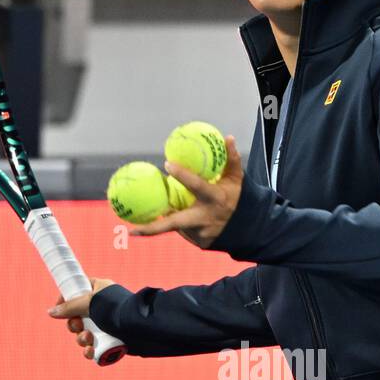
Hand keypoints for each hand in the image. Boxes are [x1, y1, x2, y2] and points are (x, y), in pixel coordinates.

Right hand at [48, 278, 116, 359]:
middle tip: (79, 326)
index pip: (77, 291)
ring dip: (81, 338)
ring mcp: (106, 324)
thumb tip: (50, 312)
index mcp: (98, 290)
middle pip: (77, 317)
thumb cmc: (116, 309)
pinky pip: (94, 347)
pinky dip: (89, 350)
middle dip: (74, 325)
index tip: (60, 308)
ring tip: (88, 338)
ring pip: (84, 333)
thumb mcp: (89, 303)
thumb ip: (69, 307)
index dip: (66, 300)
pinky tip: (90, 351)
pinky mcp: (110, 339)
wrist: (141, 327)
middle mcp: (102, 306)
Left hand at [129, 134, 243, 247]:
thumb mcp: (236, 179)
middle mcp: (204, 219)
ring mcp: (199, 233)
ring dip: (168, 216)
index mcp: (215, 199)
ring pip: (175, 224)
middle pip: (173, 224)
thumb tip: (228, 137)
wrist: (249, 230)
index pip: (197, 186)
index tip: (167, 165)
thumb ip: (231, 159)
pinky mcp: (198, 242)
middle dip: (151, 229)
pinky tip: (176, 216)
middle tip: (131, 230)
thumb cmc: (238, 199)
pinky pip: (182, 230)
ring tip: (163, 208)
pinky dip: (179, 222)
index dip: (182, 176)